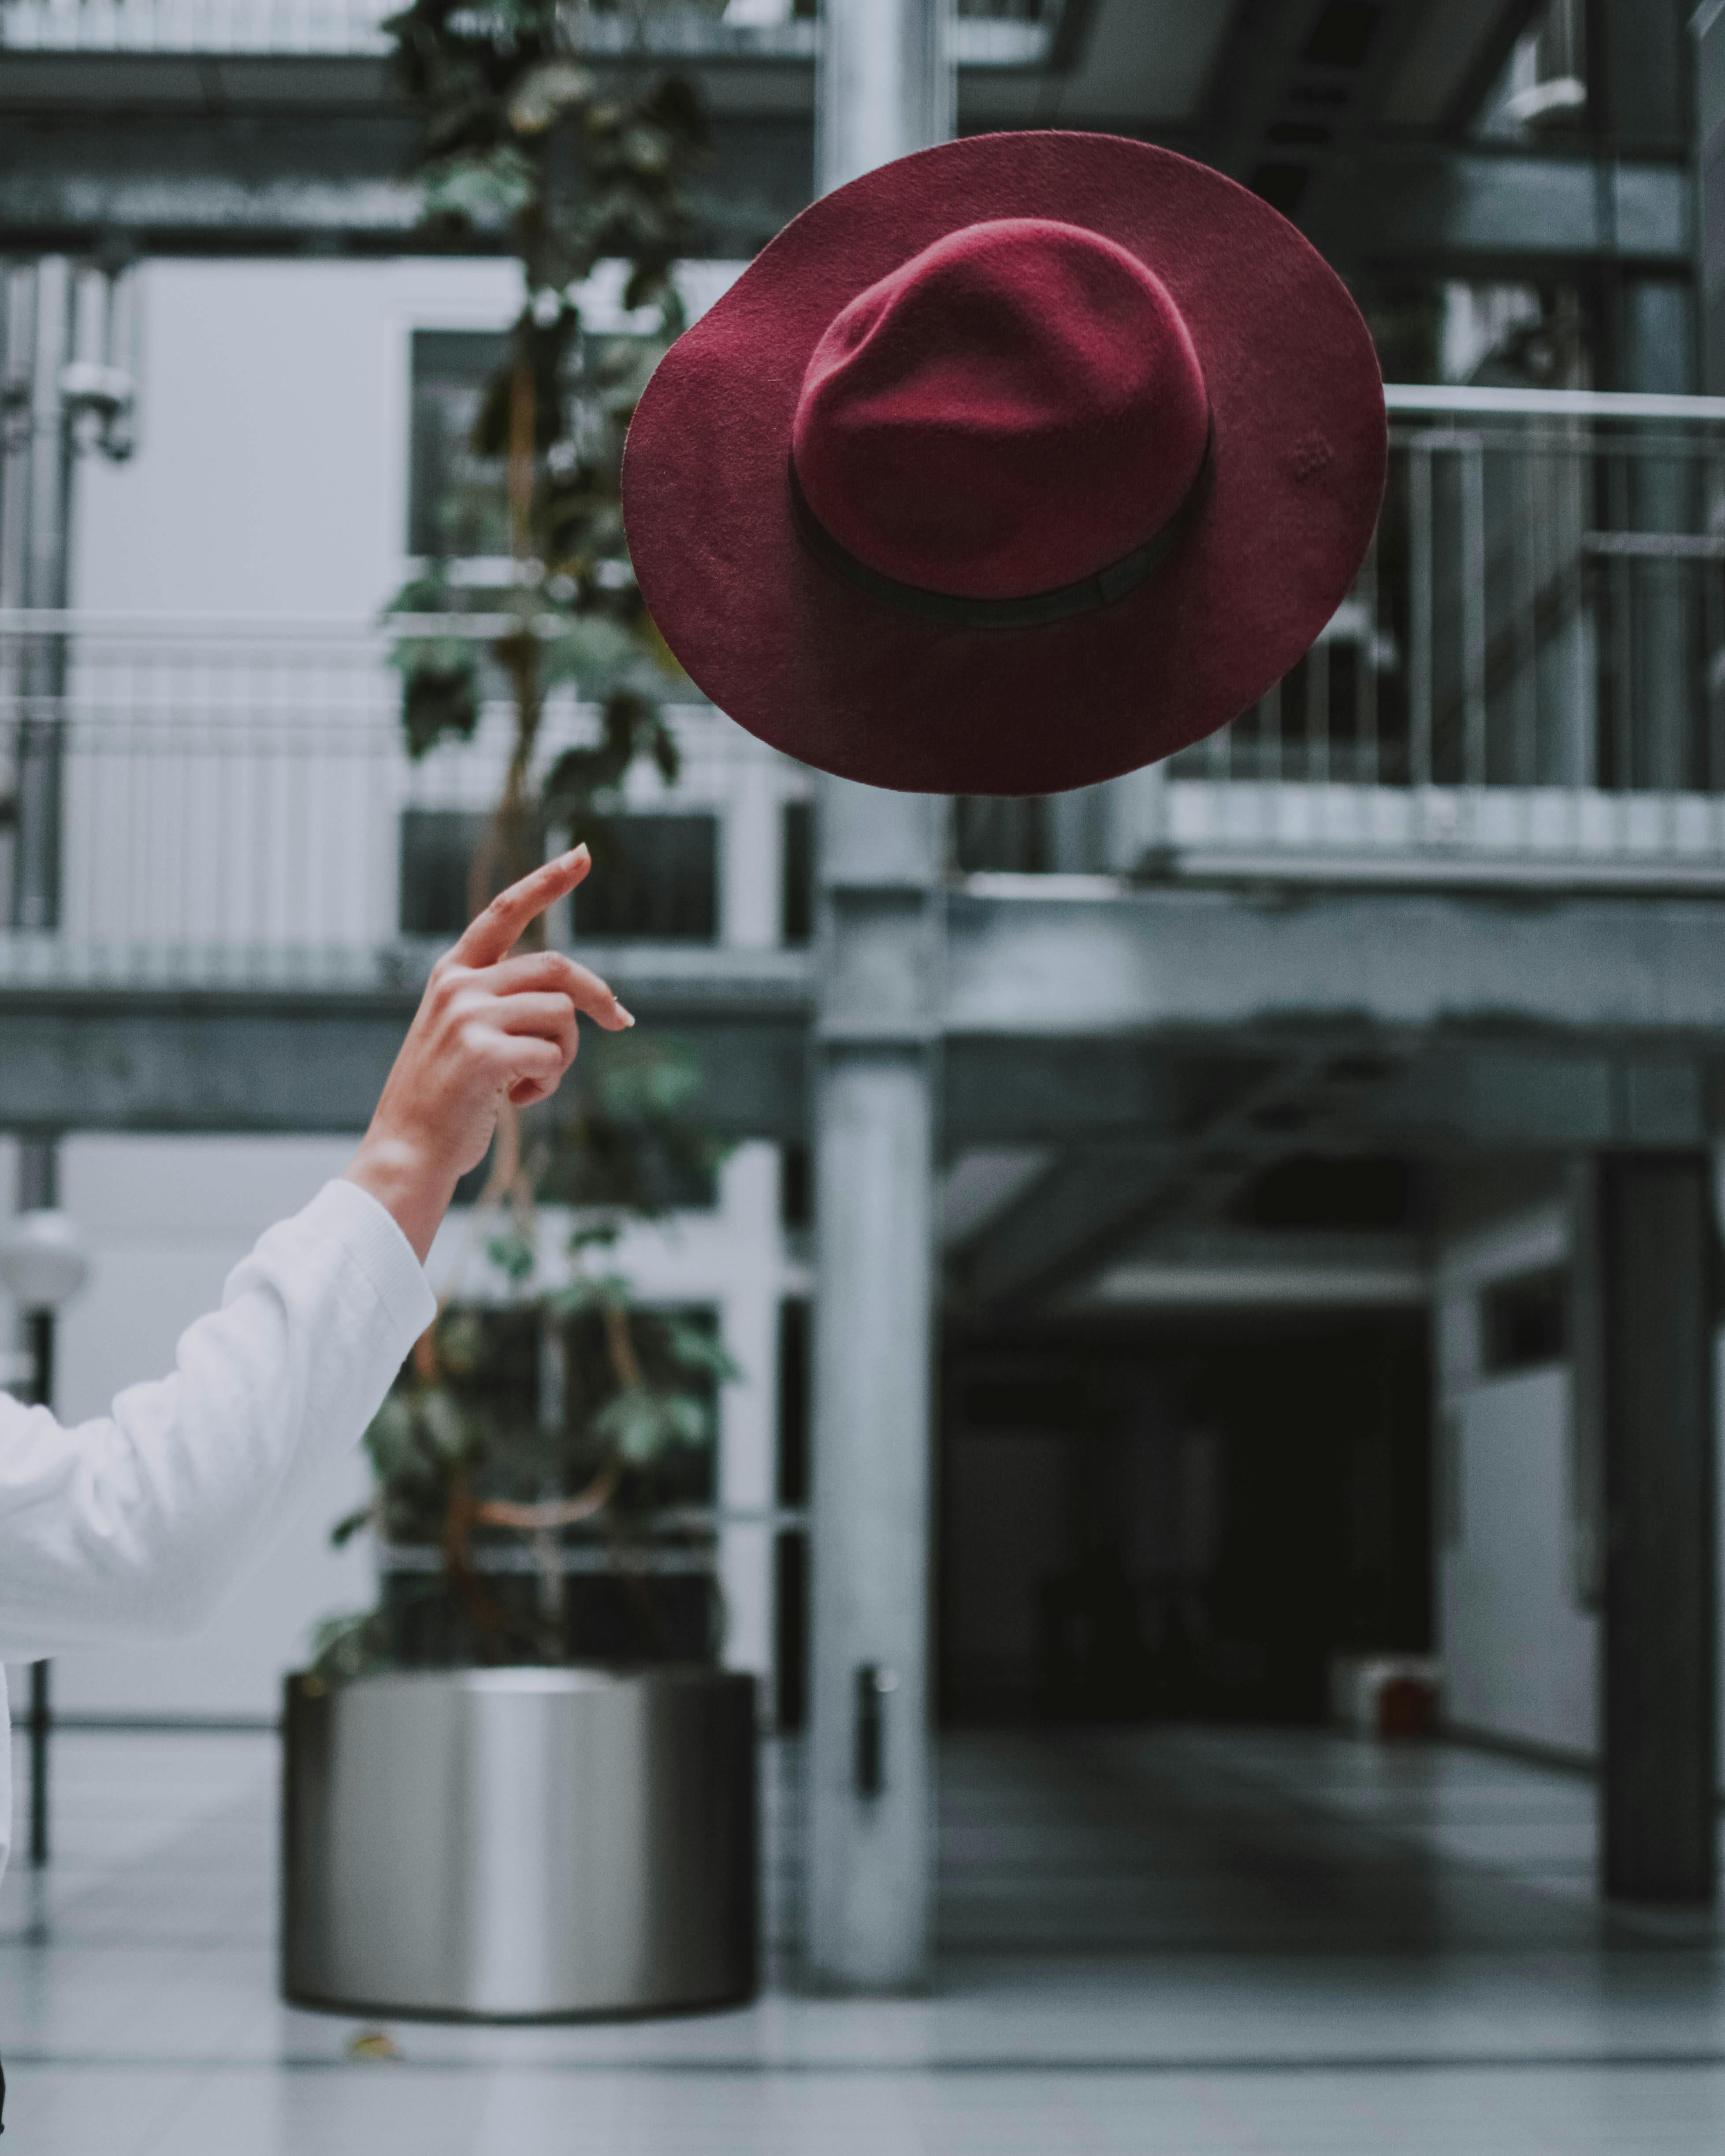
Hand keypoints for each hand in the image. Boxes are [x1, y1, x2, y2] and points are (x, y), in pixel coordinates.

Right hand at [344, 846, 632, 1260]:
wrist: (408, 1151)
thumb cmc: (448, 1099)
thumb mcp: (467, 1035)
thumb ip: (506, 1004)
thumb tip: (582, 1001)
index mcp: (454, 973)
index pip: (504, 911)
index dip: (547, 882)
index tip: (581, 854)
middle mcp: (459, 984)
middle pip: (557, 967)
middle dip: (598, 996)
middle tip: (622, 1021)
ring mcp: (468, 1015)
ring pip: (561, 1014)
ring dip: (565, 1055)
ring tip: (531, 1081)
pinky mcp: (481, 1051)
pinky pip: (553, 1055)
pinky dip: (549, 1082)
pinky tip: (515, 1100)